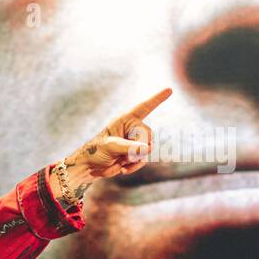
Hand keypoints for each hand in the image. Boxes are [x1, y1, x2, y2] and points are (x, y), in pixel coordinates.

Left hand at [55, 87, 172, 201]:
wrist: (89, 168)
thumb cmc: (95, 152)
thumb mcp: (110, 147)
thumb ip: (129, 147)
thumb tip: (148, 148)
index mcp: (125, 120)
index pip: (144, 108)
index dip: (157, 99)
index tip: (169, 89)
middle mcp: (132, 129)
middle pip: (148, 135)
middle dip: (137, 147)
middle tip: (123, 155)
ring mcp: (135, 141)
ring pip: (148, 149)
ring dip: (135, 159)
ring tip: (119, 161)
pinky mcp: (135, 153)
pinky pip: (144, 159)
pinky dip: (135, 166)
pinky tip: (122, 169)